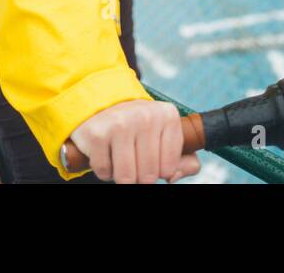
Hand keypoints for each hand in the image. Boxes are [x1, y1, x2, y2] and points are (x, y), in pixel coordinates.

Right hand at [69, 99, 201, 183]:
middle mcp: (146, 116)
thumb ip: (186, 162)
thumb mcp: (168, 139)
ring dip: (123, 176)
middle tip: (135, 161)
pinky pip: (104, 172)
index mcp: (168, 116)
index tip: (153, 158)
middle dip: (141, 176)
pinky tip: (107, 154)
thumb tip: (171, 177)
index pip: (168, 168)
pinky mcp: (97, 133)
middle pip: (148, 175)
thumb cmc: (141, 129)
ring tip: (122, 159)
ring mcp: (120, 123)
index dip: (160, 171)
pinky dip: (105, 171)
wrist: (105, 105)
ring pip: (126, 177)